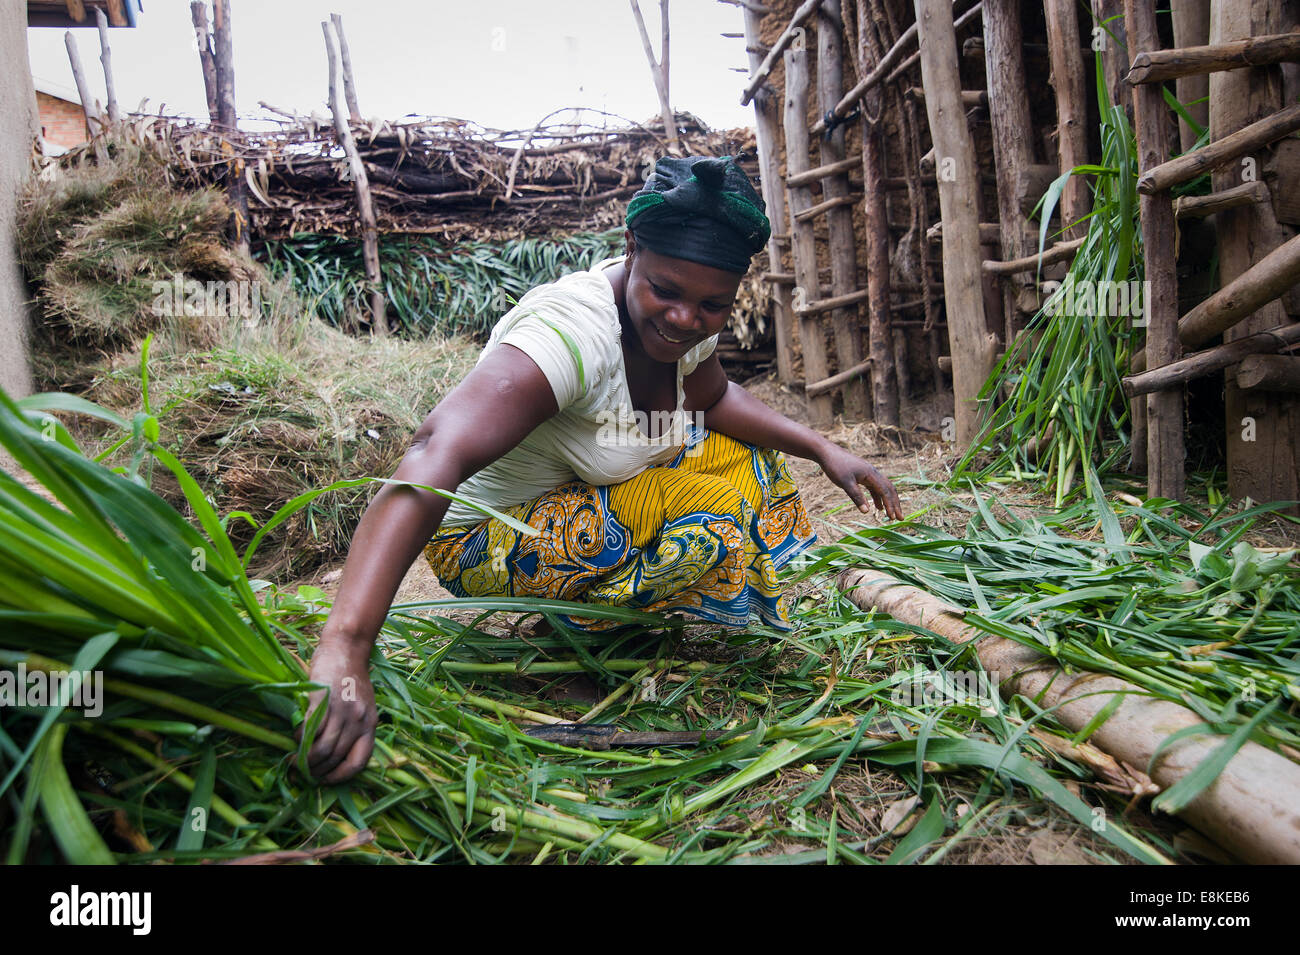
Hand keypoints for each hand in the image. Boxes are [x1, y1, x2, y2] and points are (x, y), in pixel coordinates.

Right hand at [299, 637, 375, 783]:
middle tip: (304, 773)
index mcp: (371, 724)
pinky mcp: (324, 701)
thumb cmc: (351, 678)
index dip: (341, 776)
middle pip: (336, 758)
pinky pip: (310, 730)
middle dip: (317, 771)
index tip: (326, 780)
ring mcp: (342, 710)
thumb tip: (331, 756)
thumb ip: (353, 727)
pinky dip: (301, 740)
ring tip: (295, 761)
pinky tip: (296, 739)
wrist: (346, 648)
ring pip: (322, 749)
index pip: (359, 761)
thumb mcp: (362, 705)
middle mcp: (359, 720)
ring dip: (306, 760)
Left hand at [817, 443, 903, 520]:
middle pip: (889, 489)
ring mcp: (868, 474)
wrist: (827, 453)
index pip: (885, 491)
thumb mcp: (845, 483)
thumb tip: (866, 512)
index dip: (890, 505)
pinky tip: (878, 507)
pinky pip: (874, 488)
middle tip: (900, 518)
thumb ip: (856, 497)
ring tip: (891, 516)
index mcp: (871, 474)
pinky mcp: (863, 476)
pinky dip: (878, 497)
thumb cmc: (836, 466)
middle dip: (895, 504)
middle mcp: (873, 473)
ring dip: (888, 502)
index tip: (893, 517)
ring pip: (883, 489)